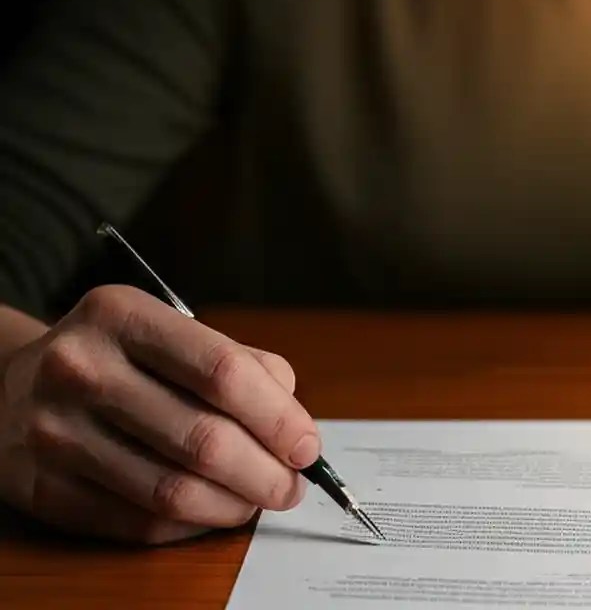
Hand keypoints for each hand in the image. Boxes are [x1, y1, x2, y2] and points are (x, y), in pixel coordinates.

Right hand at [0, 285, 319, 543]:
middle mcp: (81, 368)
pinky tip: (210, 511)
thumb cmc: (116, 359)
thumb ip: (240, 364)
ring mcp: (54, 431)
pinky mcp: (39, 487)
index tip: (307, 447)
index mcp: (122, 316)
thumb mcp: (167, 332)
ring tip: (257, 501)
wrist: (7, 386)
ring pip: (172, 491)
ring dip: (233, 506)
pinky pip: (136, 523)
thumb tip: (294, 425)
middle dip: (266, 473)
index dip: (279, 418)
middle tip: (291, 486)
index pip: (223, 372)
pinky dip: (190, 526)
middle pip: (203, 439)